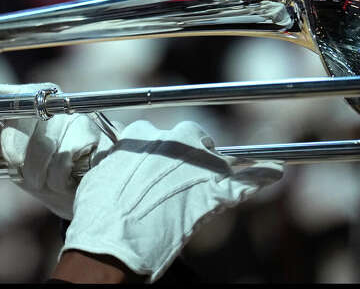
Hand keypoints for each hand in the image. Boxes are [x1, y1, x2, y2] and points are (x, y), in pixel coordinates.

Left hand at [0, 79, 115, 218]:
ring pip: (36, 151)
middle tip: (28, 170)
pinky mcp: (89, 135)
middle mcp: (53, 102)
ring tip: (50, 176)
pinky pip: (58, 164)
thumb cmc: (48, 169)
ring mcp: (72, 116)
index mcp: (34, 100)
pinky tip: (67, 178)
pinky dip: (58, 180)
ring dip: (38, 175)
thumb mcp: (13, 151)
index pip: (0, 92)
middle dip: (16, 158)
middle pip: (14, 125)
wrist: (89, 191)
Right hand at [62, 119, 282, 282]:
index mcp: (140, 134)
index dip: (159, 150)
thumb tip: (119, 163)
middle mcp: (172, 141)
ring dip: (220, 167)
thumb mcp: (100, 175)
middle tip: (181, 179)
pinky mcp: (215, 191)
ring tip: (220, 179)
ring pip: (219, 155)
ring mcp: (197, 164)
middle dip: (190, 152)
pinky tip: (274, 170)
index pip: (155, 133)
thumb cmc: (99, 213)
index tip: (157, 162)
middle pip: (191, 135)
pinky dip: (264, 173)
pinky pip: (251, 177)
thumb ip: (117, 161)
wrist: (112, 240)